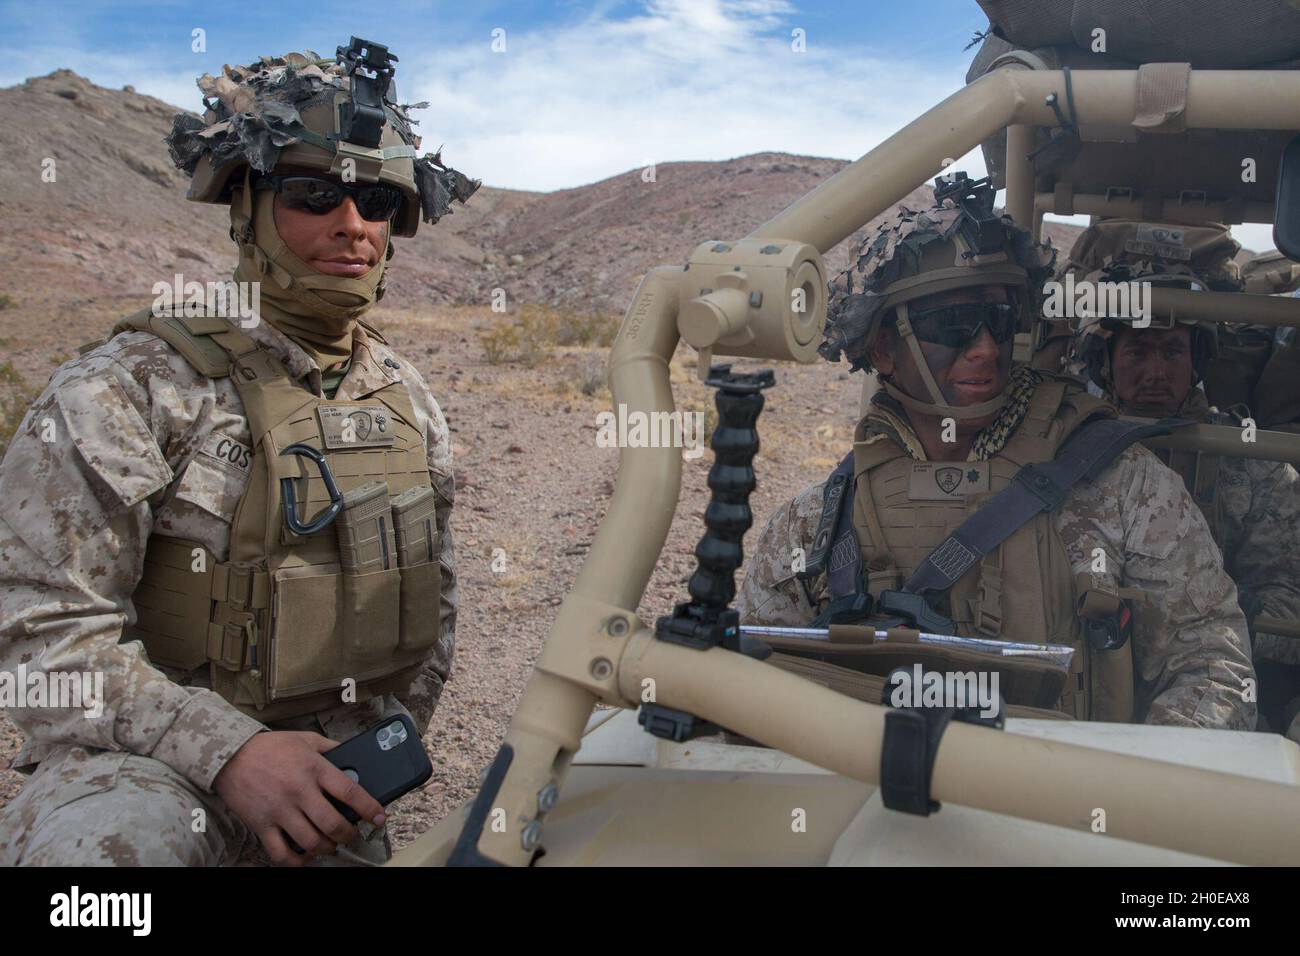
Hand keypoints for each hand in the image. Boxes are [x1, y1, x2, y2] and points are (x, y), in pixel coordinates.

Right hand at [213, 731, 386, 866]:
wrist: (230, 754)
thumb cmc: (271, 746)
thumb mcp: (306, 739)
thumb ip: (331, 748)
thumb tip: (354, 756)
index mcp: (314, 768)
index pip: (350, 792)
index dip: (369, 808)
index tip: (380, 817)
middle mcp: (299, 791)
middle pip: (333, 823)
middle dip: (349, 834)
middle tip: (352, 835)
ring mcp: (280, 810)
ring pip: (311, 841)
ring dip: (327, 848)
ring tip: (331, 845)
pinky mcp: (262, 824)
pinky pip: (281, 853)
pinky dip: (297, 862)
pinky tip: (306, 859)